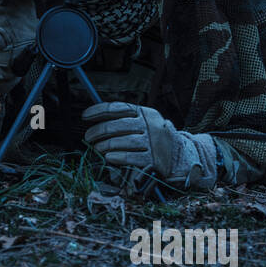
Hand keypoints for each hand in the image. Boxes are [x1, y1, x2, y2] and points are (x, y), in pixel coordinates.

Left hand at [82, 102, 217, 190]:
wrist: (180, 156)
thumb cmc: (153, 139)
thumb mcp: (144, 123)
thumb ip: (124, 119)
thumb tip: (95, 118)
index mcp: (145, 113)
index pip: (119, 107)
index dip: (99, 111)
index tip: (85, 116)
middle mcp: (151, 125)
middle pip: (119, 125)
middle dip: (99, 130)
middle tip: (88, 137)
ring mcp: (154, 142)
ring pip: (124, 141)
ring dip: (106, 145)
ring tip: (96, 148)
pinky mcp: (156, 159)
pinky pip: (133, 157)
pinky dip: (119, 157)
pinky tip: (109, 157)